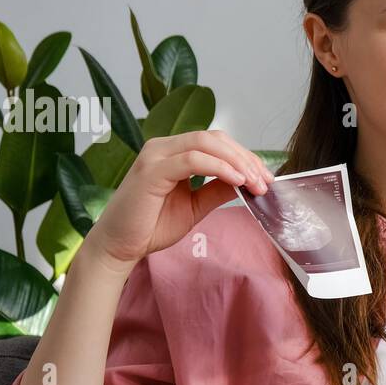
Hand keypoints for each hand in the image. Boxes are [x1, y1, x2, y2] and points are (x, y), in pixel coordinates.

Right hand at [82, 129, 274, 271]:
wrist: (119, 246)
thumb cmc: (151, 226)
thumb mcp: (195, 206)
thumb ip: (217, 190)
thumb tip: (248, 181)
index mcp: (173, 152)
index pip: (216, 142)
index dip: (244, 156)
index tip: (265, 177)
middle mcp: (163, 147)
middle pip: (214, 138)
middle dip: (246, 157)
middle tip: (266, 181)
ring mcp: (156, 156)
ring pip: (205, 143)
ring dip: (237, 162)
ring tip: (256, 183)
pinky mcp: (152, 171)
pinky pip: (193, 160)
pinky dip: (219, 168)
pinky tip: (236, 181)